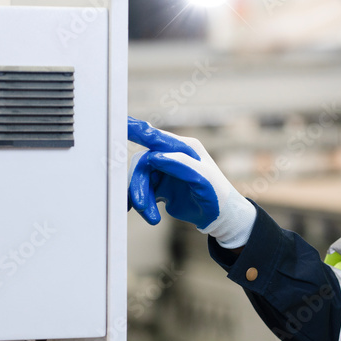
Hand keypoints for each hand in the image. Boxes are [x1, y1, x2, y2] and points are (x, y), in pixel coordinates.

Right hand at [127, 117, 255, 247]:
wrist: (221, 217)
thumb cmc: (217, 195)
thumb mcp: (204, 179)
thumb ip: (181, 165)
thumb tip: (155, 156)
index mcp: (184, 147)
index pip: (155, 137)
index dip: (136, 130)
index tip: (119, 122)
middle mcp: (171, 155)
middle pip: (143, 164)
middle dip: (138, 185)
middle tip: (140, 206)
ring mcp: (165, 171)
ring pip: (140, 180)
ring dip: (141, 199)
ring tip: (151, 218)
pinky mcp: (160, 186)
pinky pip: (143, 191)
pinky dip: (142, 204)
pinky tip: (150, 216)